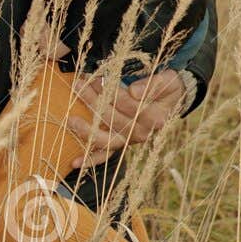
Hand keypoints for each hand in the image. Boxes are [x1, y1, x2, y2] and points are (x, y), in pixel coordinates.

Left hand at [66, 68, 187, 168]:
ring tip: (70, 120)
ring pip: (106, 139)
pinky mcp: (120, 145)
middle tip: (78, 84)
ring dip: (87, 130)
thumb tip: (134, 92)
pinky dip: (90, 159)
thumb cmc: (167, 88)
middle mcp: (141, 133)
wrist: (170, 101)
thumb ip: (154, 85)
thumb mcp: (168, 81)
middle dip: (93, 101)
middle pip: (113, 119)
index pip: (129, 106)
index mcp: (154, 119)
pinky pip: (104, 155)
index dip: (112, 92)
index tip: (98, 79)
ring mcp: (129, 141)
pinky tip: (75, 162)